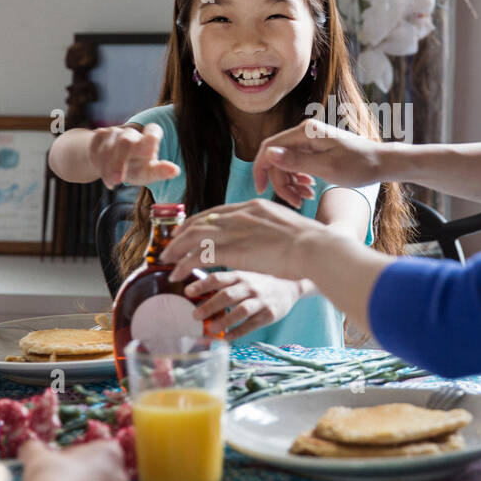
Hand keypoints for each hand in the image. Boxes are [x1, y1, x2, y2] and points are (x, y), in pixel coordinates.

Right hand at [89, 123, 180, 188]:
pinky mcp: (99, 137)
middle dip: (122, 159)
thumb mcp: (147, 172)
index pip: (152, 130)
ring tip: (113, 183)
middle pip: (126, 141)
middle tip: (120, 178)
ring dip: (110, 167)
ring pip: (109, 148)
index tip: (152, 140)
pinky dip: (101, 168)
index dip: (151, 136)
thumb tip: (176, 170)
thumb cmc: (134, 169)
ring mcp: (114, 133)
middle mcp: (132, 133)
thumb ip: (160, 171)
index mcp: (149, 138)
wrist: (107, 164)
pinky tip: (108, 180)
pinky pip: (97, 151)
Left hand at [161, 199, 327, 282]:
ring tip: (166, 262)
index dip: (199, 222)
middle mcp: (241, 214)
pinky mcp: (233, 250)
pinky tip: (177, 274)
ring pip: (194, 236)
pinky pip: (199, 255)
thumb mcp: (287, 226)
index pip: (217, 212)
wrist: (314, 247)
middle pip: (200, 221)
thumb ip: (271, 228)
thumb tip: (268, 236)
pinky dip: (184, 264)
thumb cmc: (310, 242)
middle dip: (181, 235)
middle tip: (170, 247)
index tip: (187, 232)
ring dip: (177, 249)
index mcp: (254, 206)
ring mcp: (236, 230)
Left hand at [184, 270, 303, 338]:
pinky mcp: (270, 314)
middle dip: (210, 305)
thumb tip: (194, 292)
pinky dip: (238, 332)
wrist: (289, 287)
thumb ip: (223, 284)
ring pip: (241, 310)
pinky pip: (252, 325)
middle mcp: (250, 286)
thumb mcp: (243, 278)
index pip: (218, 278)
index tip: (187, 292)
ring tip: (211, 329)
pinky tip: (227, 338)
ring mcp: (261, 300)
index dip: (202, 285)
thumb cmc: (258, 284)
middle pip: (227, 295)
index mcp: (240, 276)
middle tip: (195, 316)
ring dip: (225, 320)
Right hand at [251, 118, 385, 207]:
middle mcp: (305, 134)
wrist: (382, 163)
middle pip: (278, 159)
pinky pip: (298, 166)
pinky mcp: (316, 150)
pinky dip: (300, 180)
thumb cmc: (359, 165)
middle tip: (296, 202)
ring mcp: (311, 142)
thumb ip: (296, 161)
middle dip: (282, 183)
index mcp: (305, 133)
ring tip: (306, 198)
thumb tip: (269, 154)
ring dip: (292, 184)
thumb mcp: (326, 168)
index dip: (261, 169)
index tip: (261, 190)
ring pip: (287, 165)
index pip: (269, 147)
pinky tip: (310, 190)